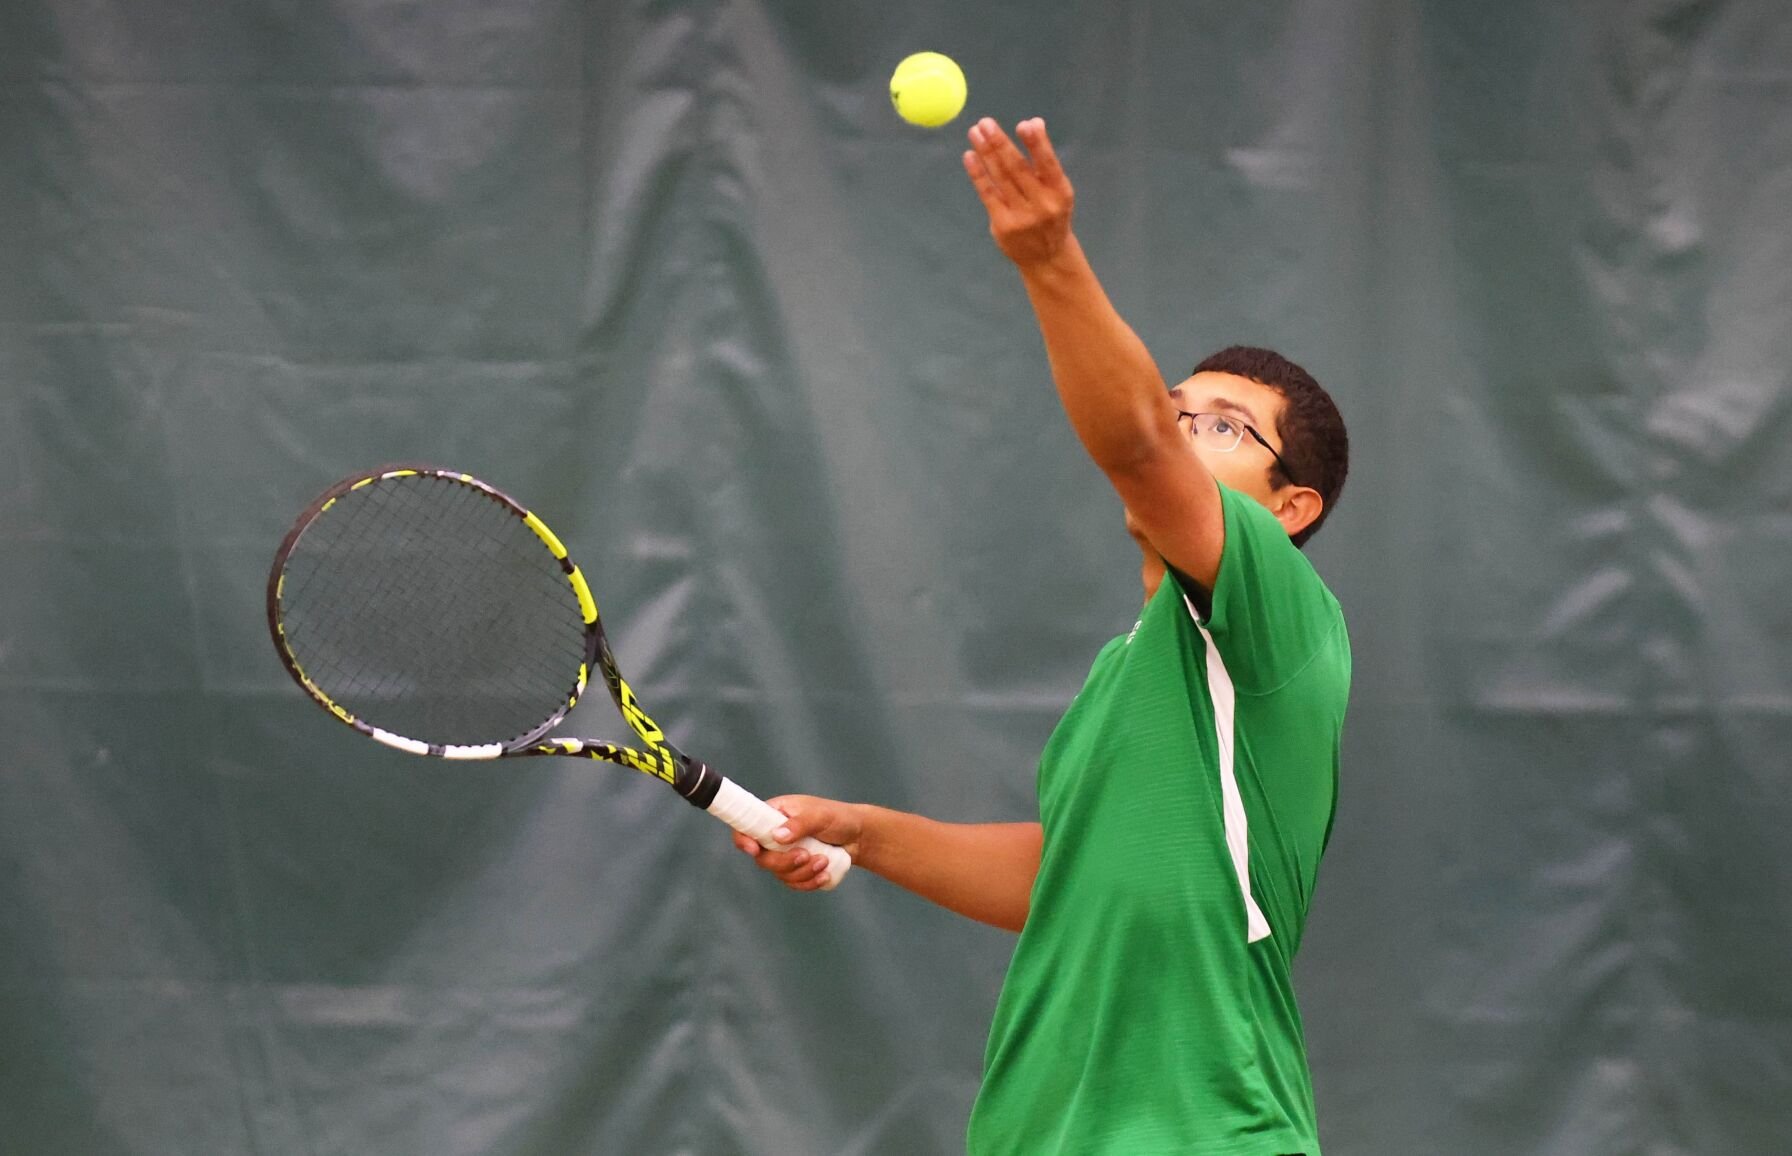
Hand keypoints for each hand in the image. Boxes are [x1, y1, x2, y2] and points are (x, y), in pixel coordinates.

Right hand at [731, 795, 862, 892]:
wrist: (858, 836)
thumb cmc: (838, 818)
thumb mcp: (820, 816)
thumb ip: (799, 824)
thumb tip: (777, 836)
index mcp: (774, 814)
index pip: (746, 826)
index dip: (743, 839)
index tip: (754, 850)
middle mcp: (774, 835)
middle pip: (762, 858)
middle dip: (785, 862)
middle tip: (806, 855)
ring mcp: (784, 854)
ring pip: (779, 874)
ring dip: (802, 873)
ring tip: (825, 860)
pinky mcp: (795, 869)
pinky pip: (793, 883)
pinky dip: (809, 882)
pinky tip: (825, 874)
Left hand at [963, 117, 1073, 266]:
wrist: (1047, 257)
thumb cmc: (1051, 213)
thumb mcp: (1057, 189)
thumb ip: (1044, 159)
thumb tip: (1033, 122)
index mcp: (1060, 192)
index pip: (1048, 164)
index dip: (1037, 144)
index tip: (1023, 124)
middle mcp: (1043, 205)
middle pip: (1017, 168)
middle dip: (1000, 143)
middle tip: (985, 123)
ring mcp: (1022, 217)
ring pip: (1000, 178)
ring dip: (986, 153)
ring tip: (975, 132)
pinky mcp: (1003, 226)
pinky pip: (988, 194)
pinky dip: (978, 174)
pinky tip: (970, 156)